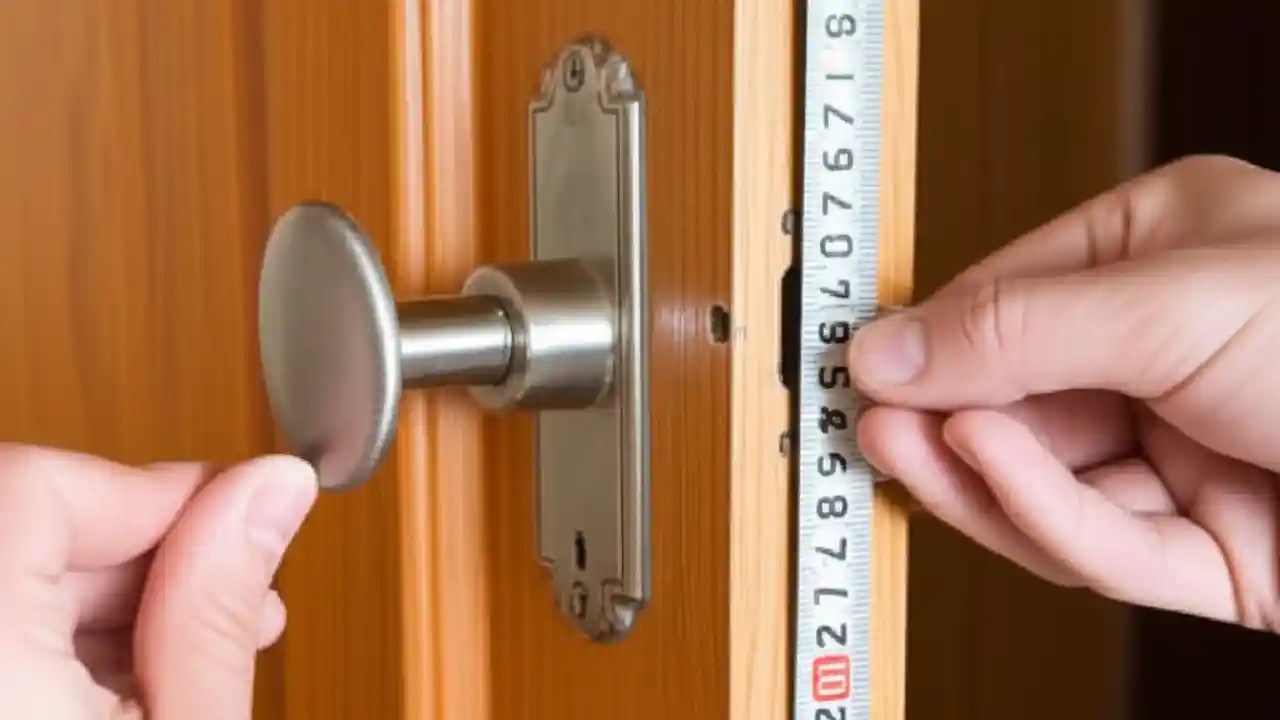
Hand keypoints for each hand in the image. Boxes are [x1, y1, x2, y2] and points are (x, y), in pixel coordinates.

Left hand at [0, 446, 316, 717]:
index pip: (32, 488)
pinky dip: (49, 647)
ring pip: (1, 579)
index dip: (149, 489)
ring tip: (193, 651)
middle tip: (229, 593)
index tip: (232, 510)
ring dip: (99, 602)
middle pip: (16, 530)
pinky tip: (124, 687)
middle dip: (137, 552)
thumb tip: (269, 490)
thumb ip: (215, 611)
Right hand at [850, 154, 1279, 632]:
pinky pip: (1101, 541)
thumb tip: (887, 344)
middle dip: (946, 414)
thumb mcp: (1176, 303)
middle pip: (1019, 396)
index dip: (934, 333)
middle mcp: (1166, 357)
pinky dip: (1040, 516)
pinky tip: (989, 478)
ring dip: (975, 471)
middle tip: (877, 422)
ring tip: (911, 449)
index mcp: (1160, 258)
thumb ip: (1017, 327)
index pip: (1011, 296)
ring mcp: (1184, 457)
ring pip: (1046, 480)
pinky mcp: (1206, 552)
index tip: (868, 360)